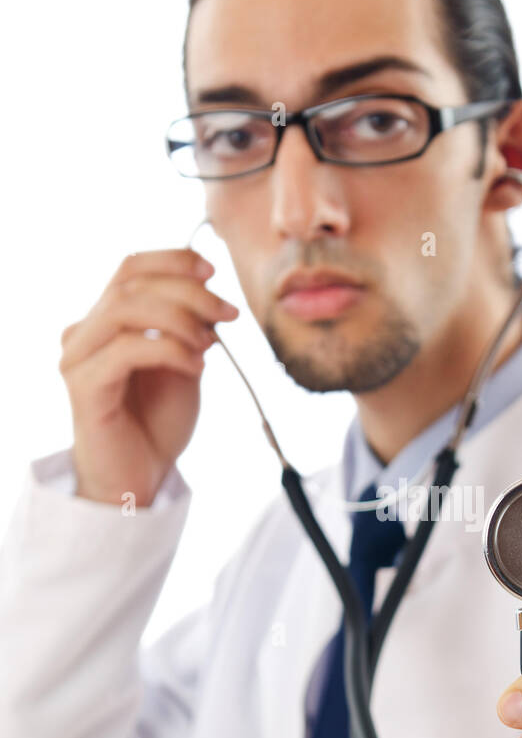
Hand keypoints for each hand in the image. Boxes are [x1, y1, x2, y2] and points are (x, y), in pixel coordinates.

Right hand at [59, 248, 238, 506]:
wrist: (142, 477)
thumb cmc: (158, 423)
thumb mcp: (185, 363)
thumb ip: (189, 325)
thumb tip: (208, 285)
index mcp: (105, 321)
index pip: (130, 268)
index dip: (172, 260)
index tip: (214, 272)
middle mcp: (84, 333)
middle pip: (130, 282)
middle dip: (187, 290)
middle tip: (228, 313)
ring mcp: (77, 358)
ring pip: (125, 308)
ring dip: (179, 318)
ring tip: (211, 344)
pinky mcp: (82, 386)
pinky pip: (126, 349)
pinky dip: (169, 349)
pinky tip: (197, 366)